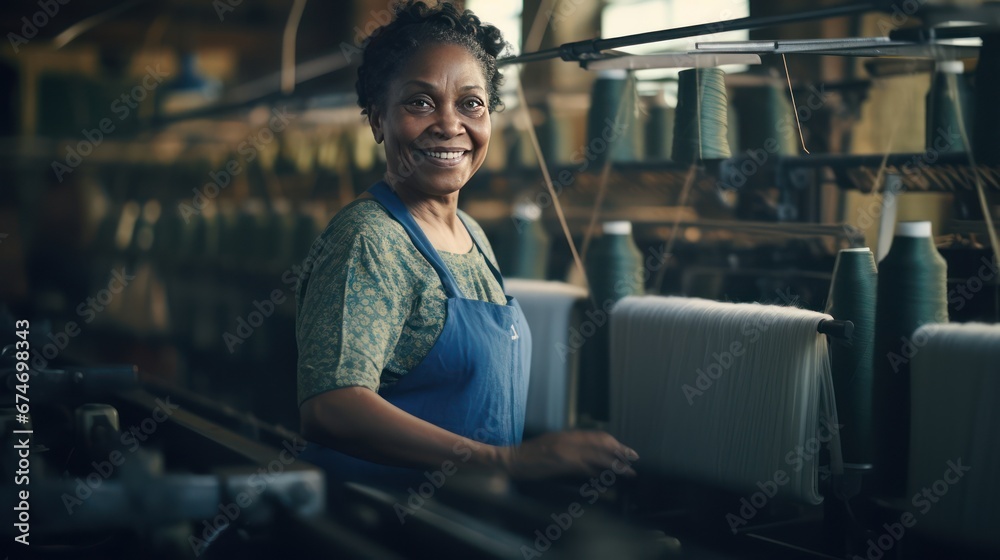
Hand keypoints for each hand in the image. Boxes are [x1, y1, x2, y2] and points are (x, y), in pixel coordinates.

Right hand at [501, 430, 638, 479]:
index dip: (614, 443)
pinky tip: (606, 477)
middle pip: (601, 442)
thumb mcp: (553, 448)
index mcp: (567, 435)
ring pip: (597, 454)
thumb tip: (592, 466)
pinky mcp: (560, 461)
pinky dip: (597, 471)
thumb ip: (572, 453)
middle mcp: (568, 439)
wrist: (510, 460)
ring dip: (614, 463)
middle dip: (620, 451)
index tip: (626, 451)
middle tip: (634, 458)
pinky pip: (584, 466)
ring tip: (628, 470)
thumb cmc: (530, 457)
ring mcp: (565, 450)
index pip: (597, 436)